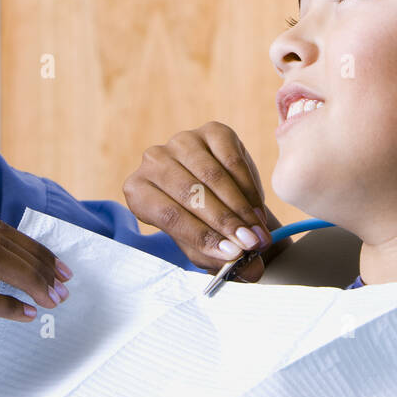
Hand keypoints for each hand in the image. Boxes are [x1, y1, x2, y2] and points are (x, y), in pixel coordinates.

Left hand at [124, 121, 281, 281]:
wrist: (217, 195)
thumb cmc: (201, 224)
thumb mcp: (200, 246)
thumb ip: (218, 256)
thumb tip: (248, 265)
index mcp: (138, 190)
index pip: (169, 215)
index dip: (202, 236)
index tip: (233, 254)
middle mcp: (153, 160)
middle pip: (191, 193)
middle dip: (225, 223)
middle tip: (251, 245)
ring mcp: (181, 141)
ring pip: (212, 176)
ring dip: (239, 207)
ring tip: (258, 231)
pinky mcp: (211, 131)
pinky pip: (231, 159)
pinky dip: (248, 187)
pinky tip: (258, 209)